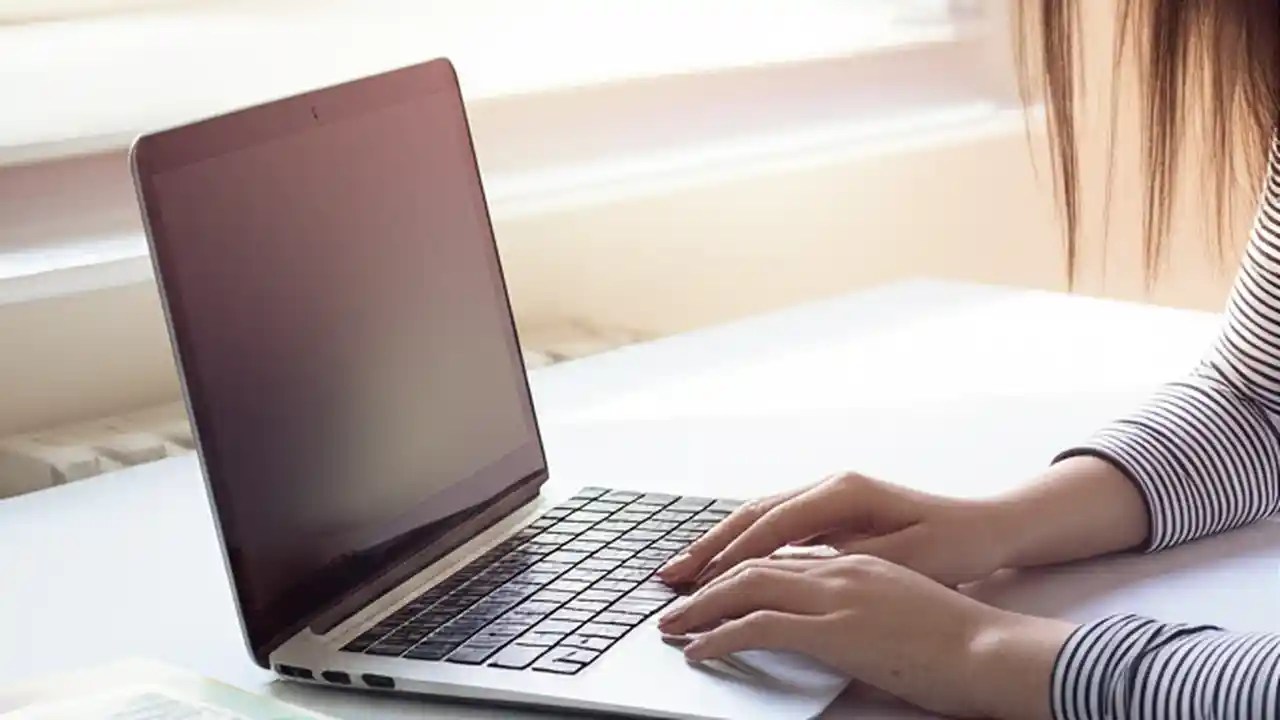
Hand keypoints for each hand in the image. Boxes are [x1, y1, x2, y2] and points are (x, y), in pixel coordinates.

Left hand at [658, 555, 1072, 718]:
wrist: (993, 652)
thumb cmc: (958, 642)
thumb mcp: (900, 610)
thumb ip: (858, 609)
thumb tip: (826, 630)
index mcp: (857, 561)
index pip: (781, 556)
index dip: (738, 568)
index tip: (708, 584)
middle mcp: (840, 567)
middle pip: (753, 564)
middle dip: (706, 582)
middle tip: (674, 601)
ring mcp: (835, 594)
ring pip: (745, 588)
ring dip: (700, 607)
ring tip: (671, 626)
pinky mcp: (833, 628)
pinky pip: (757, 626)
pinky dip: (719, 637)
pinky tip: (699, 651)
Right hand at [659, 472, 1013, 587]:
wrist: (986, 527)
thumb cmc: (953, 543)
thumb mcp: (904, 559)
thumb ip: (847, 562)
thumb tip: (795, 570)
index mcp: (845, 491)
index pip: (774, 524)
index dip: (733, 554)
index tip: (702, 582)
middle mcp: (829, 486)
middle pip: (754, 514)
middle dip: (709, 546)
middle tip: (671, 576)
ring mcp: (828, 497)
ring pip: (758, 518)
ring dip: (719, 545)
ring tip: (683, 571)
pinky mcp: (830, 513)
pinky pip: (774, 528)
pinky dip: (743, 545)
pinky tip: (721, 565)